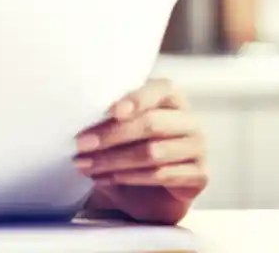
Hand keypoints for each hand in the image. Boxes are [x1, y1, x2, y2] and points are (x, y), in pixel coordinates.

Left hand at [74, 78, 207, 223]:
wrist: (151, 189)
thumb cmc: (132, 146)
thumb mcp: (121, 127)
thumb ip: (110, 117)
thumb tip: (79, 117)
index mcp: (172, 97)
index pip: (159, 90)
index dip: (136, 100)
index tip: (111, 111)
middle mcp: (190, 120)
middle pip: (151, 124)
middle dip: (112, 135)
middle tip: (81, 144)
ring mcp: (198, 148)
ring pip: (153, 153)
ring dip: (113, 160)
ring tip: (85, 164)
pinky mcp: (199, 175)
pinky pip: (160, 175)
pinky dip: (127, 178)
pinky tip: (103, 178)